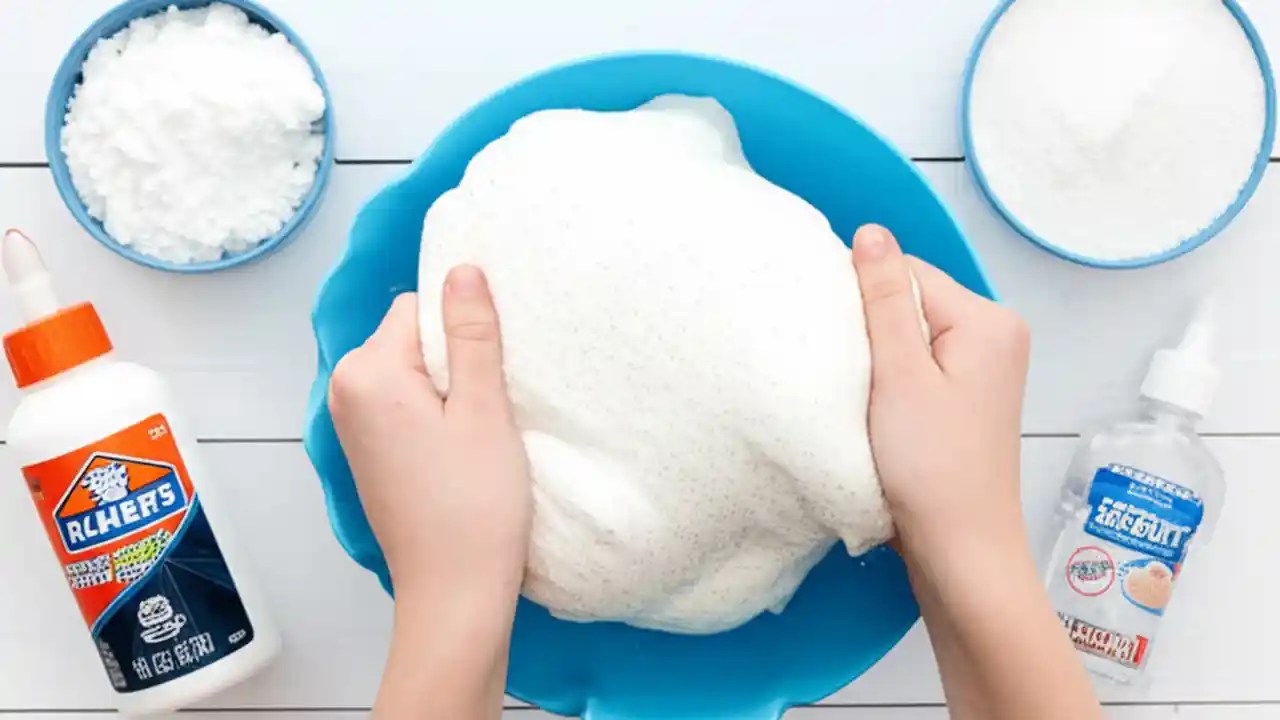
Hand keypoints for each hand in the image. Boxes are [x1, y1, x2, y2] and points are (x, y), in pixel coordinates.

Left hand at [328, 266, 531, 601]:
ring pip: (414, 371)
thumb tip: (462, 267)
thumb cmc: (473, 506)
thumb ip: (471, 332)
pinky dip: (438, 415)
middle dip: (456, 360)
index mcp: (366, 373)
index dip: (463, 332)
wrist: (453, 594)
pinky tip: (462, 452)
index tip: (490, 376)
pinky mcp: (369, 451)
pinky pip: (407, 404)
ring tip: (478, 435)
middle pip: (413, 337)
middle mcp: (345, 392)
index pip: (419, 307)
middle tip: (488, 410)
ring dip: (451, 389)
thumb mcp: (484, 408)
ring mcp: (353, 425)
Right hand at [851, 225, 1029, 556]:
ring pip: (908, 337)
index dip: (863, 302)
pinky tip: (878, 414)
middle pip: (909, 302)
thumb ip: (883, 299)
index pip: (905, 273)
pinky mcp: (965, 400)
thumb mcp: (898, 374)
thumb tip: (871, 232)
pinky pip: (917, 367)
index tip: (841, 346)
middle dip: (871, 333)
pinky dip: (890, 384)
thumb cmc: (932, 468)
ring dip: (878, 362)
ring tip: (867, 401)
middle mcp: (995, 337)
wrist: (960, 551)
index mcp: (988, 320)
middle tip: (854, 379)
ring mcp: (983, 371)